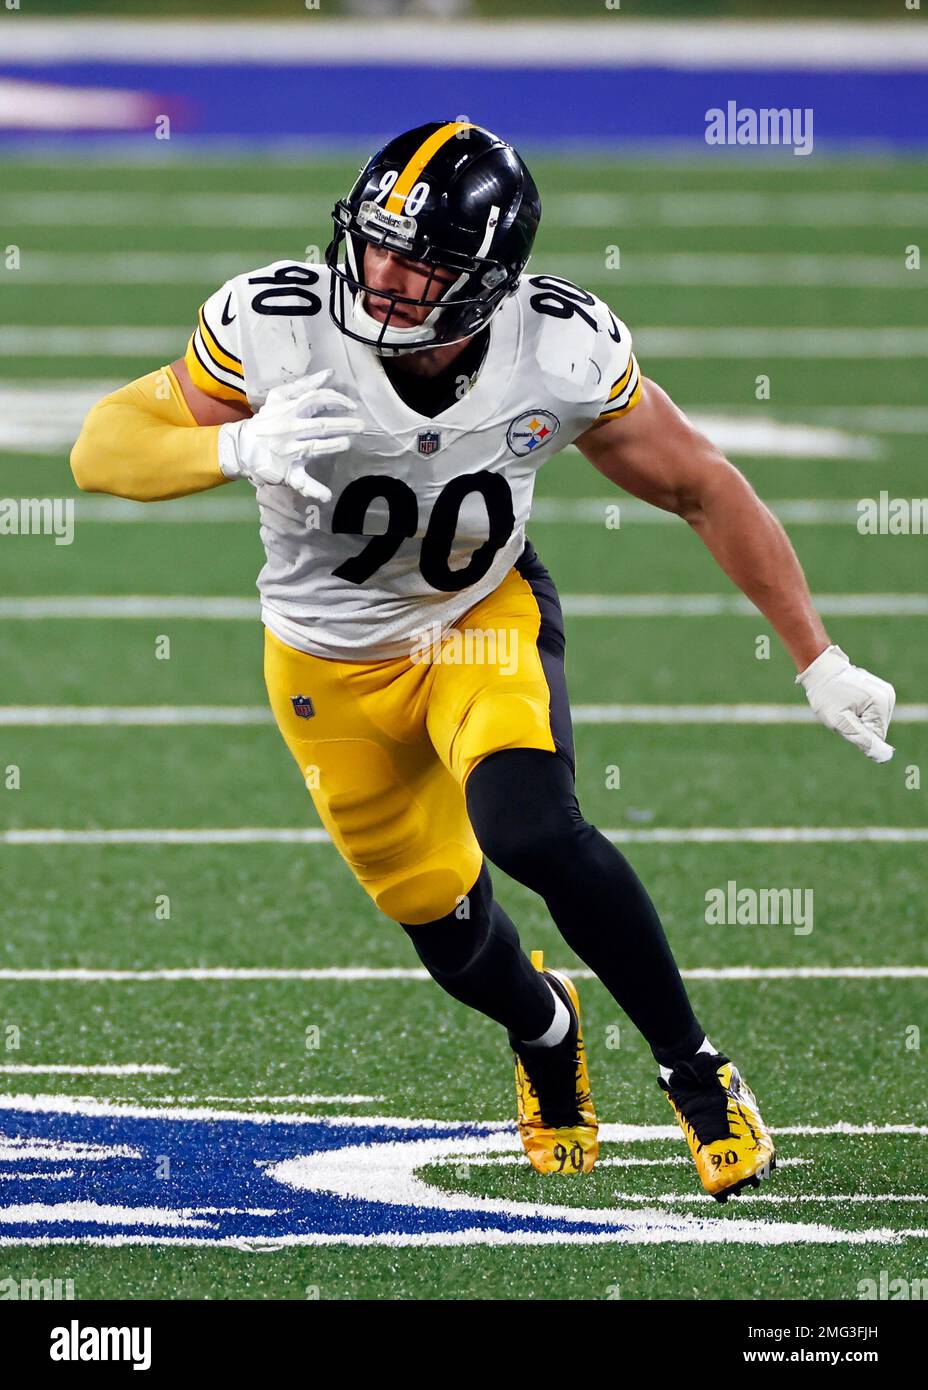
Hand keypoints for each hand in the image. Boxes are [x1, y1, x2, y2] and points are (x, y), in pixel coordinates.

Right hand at [217, 370, 362, 501]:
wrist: (241, 447)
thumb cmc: (266, 421)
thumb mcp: (279, 397)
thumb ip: (304, 386)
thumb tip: (329, 374)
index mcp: (289, 410)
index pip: (317, 400)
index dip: (336, 400)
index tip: (352, 406)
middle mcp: (290, 430)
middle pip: (320, 425)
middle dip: (343, 425)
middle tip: (362, 426)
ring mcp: (289, 452)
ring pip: (314, 448)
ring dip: (332, 446)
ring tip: (347, 443)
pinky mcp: (287, 472)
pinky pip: (301, 481)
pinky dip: (313, 489)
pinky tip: (327, 495)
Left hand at [796, 644, 895, 762]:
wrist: (820, 668)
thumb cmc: (826, 695)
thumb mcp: (840, 722)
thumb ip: (863, 739)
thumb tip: (884, 756)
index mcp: (880, 703)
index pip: (876, 737)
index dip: (856, 733)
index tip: (844, 717)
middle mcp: (888, 696)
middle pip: (876, 729)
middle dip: (858, 726)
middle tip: (841, 711)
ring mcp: (886, 692)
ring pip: (874, 721)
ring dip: (858, 719)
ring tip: (844, 704)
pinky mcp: (881, 690)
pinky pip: (872, 712)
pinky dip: (860, 711)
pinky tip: (849, 700)